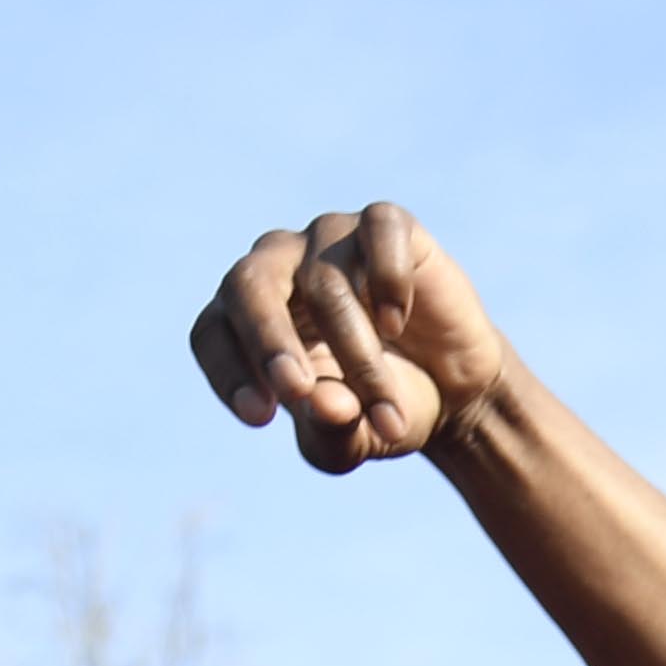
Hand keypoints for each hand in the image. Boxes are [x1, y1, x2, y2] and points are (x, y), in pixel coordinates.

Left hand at [192, 204, 513, 472]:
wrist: (453, 390)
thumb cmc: (378, 411)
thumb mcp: (351, 440)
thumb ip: (330, 431)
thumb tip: (326, 405)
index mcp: (244, 321)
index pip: (212, 331)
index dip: (226, 370)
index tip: (261, 417)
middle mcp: (278, 268)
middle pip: (248, 284)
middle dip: (269, 340)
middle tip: (297, 392)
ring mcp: (329, 239)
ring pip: (325, 281)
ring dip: (358, 356)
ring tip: (388, 416)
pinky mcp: (384, 225)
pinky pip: (377, 232)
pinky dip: (387, 281)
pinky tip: (397, 323)